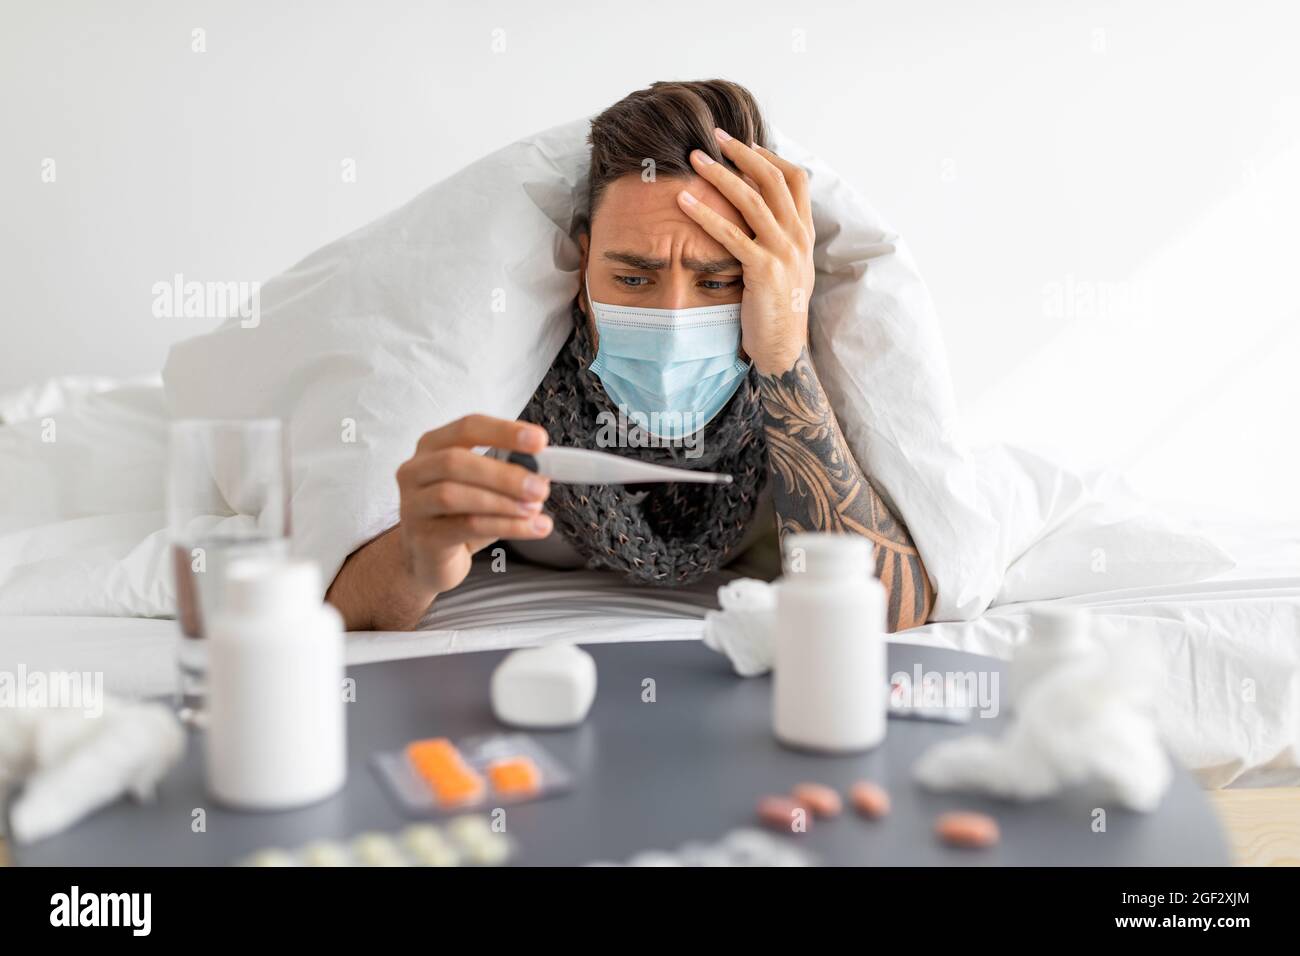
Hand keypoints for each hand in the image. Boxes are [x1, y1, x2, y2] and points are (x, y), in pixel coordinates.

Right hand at [395, 415, 552, 596]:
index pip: (468, 427)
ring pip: (454, 496)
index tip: (539, 441)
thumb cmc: (459, 515)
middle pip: (455, 461)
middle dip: (503, 474)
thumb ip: (510, 474)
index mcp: (433, 446)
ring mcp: (413, 505)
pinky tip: (531, 528)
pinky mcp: (422, 537)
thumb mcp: (485, 488)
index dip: (504, 432)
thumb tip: (544, 470)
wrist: (428, 558)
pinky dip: (506, 526)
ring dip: (503, 502)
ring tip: (534, 509)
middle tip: (540, 487)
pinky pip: (466, 527)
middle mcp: (416, 470)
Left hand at [680, 128, 814, 374]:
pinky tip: (684, 202)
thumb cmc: (777, 309)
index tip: (743, 144)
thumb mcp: (787, 266)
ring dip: (719, 175)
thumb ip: (777, 237)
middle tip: (714, 137)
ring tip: (694, 160)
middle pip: (772, 179)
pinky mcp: (763, 271)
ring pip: (751, 200)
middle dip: (741, 153)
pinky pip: (731, 235)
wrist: (783, 347)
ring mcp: (783, 253)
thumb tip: (755, 213)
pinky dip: (705, 214)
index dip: (769, 157)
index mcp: (804, 233)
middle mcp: (798, 237)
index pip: (796, 178)